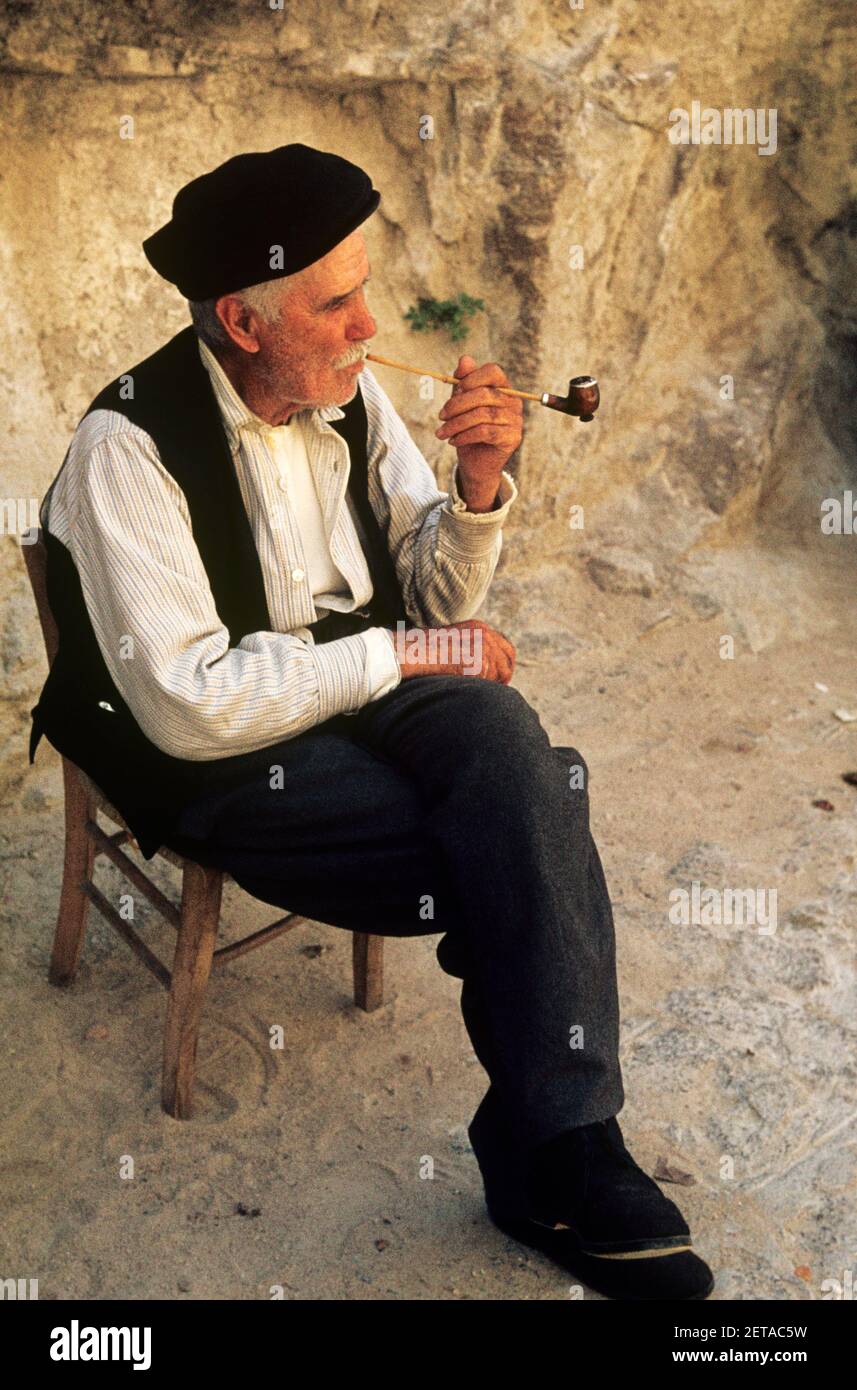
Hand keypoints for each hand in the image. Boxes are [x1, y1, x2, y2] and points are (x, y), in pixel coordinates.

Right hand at [392, 619, 515, 683]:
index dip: (505, 662)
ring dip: (493, 682)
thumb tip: (486, 669)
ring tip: (481, 688)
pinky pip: (489, 678)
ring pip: (501, 670)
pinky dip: (482, 685)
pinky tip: (470, 686)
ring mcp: (482, 645)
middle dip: (505, 673)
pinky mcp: (478, 659)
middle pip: (508, 656)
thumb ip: (470, 650)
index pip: (504, 645)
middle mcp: (484, 632)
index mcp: (479, 626)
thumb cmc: (424, 652)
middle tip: (499, 686)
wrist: (411, 651)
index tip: (500, 677)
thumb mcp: (452, 644)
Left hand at [435, 355, 523, 511]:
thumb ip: (463, 383)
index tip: (453, 389)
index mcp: (503, 388)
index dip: (472, 377)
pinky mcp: (512, 438)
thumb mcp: (462, 404)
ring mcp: (515, 420)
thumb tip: (464, 358)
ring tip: (441, 433)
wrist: (477, 463)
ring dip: (456, 424)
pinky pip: (485, 432)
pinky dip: (465, 436)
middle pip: (483, 394)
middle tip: (440, 416)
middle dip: (456, 405)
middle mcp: (513, 401)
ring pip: (482, 415)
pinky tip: (453, 441)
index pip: (492, 371)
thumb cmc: (469, 429)